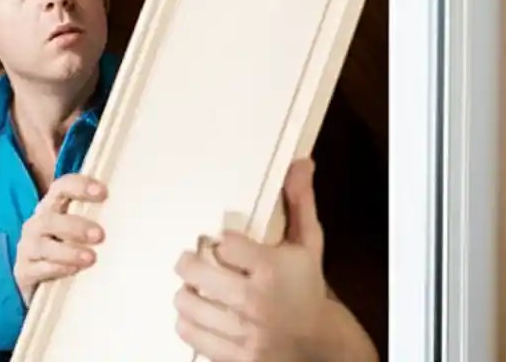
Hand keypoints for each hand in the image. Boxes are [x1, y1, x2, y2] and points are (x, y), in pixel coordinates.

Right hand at [14, 173, 105, 306]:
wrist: (43, 283)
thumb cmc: (71, 250)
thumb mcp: (83, 232)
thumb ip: (101, 219)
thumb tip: (140, 214)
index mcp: (54, 207)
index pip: (62, 187)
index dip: (80, 186)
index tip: (103, 193)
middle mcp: (38, 224)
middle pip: (50, 217)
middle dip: (75, 226)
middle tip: (100, 235)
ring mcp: (28, 248)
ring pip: (42, 244)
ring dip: (67, 251)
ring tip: (91, 258)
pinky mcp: (24, 272)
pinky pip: (36, 268)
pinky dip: (56, 269)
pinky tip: (73, 271)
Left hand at [173, 158, 328, 361]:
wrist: (318, 342)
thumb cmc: (307, 288)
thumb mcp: (308, 244)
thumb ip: (300, 202)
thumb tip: (301, 163)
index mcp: (271, 271)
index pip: (224, 244)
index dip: (221, 241)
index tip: (225, 243)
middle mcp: (254, 302)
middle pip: (195, 273)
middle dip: (189, 262)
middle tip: (192, 259)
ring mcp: (242, 333)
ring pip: (187, 304)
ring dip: (187, 292)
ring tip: (195, 286)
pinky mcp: (233, 355)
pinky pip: (190, 334)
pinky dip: (188, 320)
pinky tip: (199, 311)